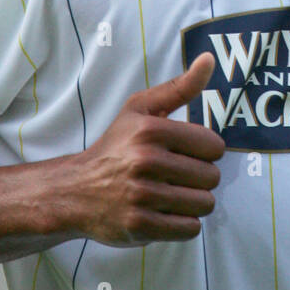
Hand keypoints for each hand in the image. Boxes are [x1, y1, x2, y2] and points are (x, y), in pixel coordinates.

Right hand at [70, 52, 224, 246]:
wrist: (75, 190)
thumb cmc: (115, 146)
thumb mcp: (141, 109)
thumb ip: (180, 87)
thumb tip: (209, 60)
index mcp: (151, 131)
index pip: (214, 146)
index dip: (204, 152)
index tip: (185, 154)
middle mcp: (146, 162)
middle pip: (211, 177)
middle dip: (198, 179)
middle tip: (175, 177)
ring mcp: (142, 196)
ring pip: (204, 204)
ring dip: (193, 202)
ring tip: (171, 195)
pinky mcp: (139, 225)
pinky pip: (190, 229)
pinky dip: (182, 224)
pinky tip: (165, 213)